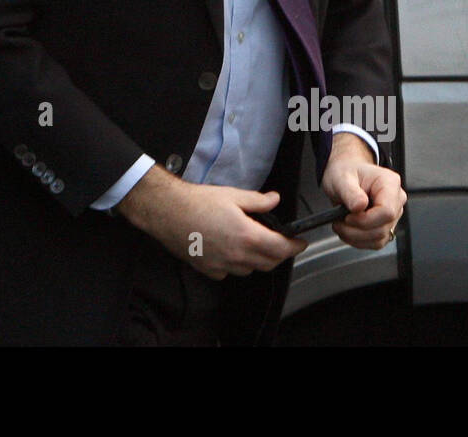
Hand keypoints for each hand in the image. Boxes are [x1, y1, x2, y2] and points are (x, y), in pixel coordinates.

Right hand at [115, 165, 306, 279]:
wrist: (167, 212)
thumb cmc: (196, 202)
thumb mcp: (232, 195)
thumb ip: (258, 201)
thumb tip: (274, 200)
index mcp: (247, 235)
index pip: (281, 248)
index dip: (294, 246)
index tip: (299, 242)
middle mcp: (237, 255)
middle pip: (269, 263)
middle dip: (279, 254)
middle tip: (279, 241)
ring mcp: (223, 266)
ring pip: (251, 269)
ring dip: (258, 259)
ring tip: (252, 242)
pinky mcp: (209, 270)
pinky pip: (231, 272)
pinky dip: (236, 264)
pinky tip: (230, 249)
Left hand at [320, 132, 405, 248]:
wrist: (345, 176)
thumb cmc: (346, 172)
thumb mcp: (341, 178)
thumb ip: (350, 192)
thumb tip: (359, 206)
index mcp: (389, 183)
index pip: (387, 211)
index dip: (366, 219)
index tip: (347, 217)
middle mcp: (395, 200)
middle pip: (383, 228)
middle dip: (357, 230)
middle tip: (338, 223)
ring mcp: (392, 215)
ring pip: (380, 238)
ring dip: (356, 237)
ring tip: (341, 226)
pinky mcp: (385, 226)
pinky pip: (376, 242)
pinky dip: (359, 241)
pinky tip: (348, 231)